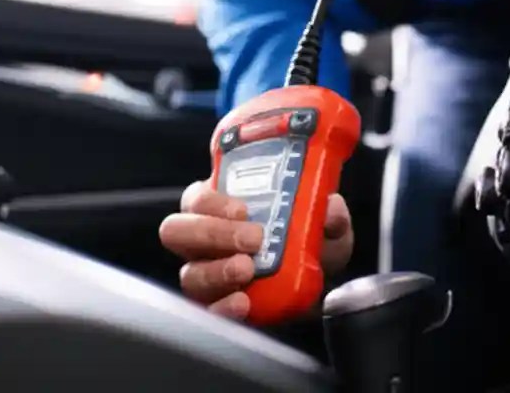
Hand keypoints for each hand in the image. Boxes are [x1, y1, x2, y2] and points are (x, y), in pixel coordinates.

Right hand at [160, 180, 353, 320]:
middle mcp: (206, 241)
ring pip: (189, 273)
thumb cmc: (310, 246)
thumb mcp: (327, 227)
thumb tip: (330, 208)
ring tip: (247, 269)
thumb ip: (331, 216)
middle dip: (212, 232)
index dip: (212, 202)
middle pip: (177, 231)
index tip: (243, 210)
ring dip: (217, 270)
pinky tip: (242, 302)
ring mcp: (207, 276)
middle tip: (252, 239)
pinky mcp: (217, 307)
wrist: (320, 289)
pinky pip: (206, 310)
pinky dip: (222, 308)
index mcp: (222, 209)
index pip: (197, 198)